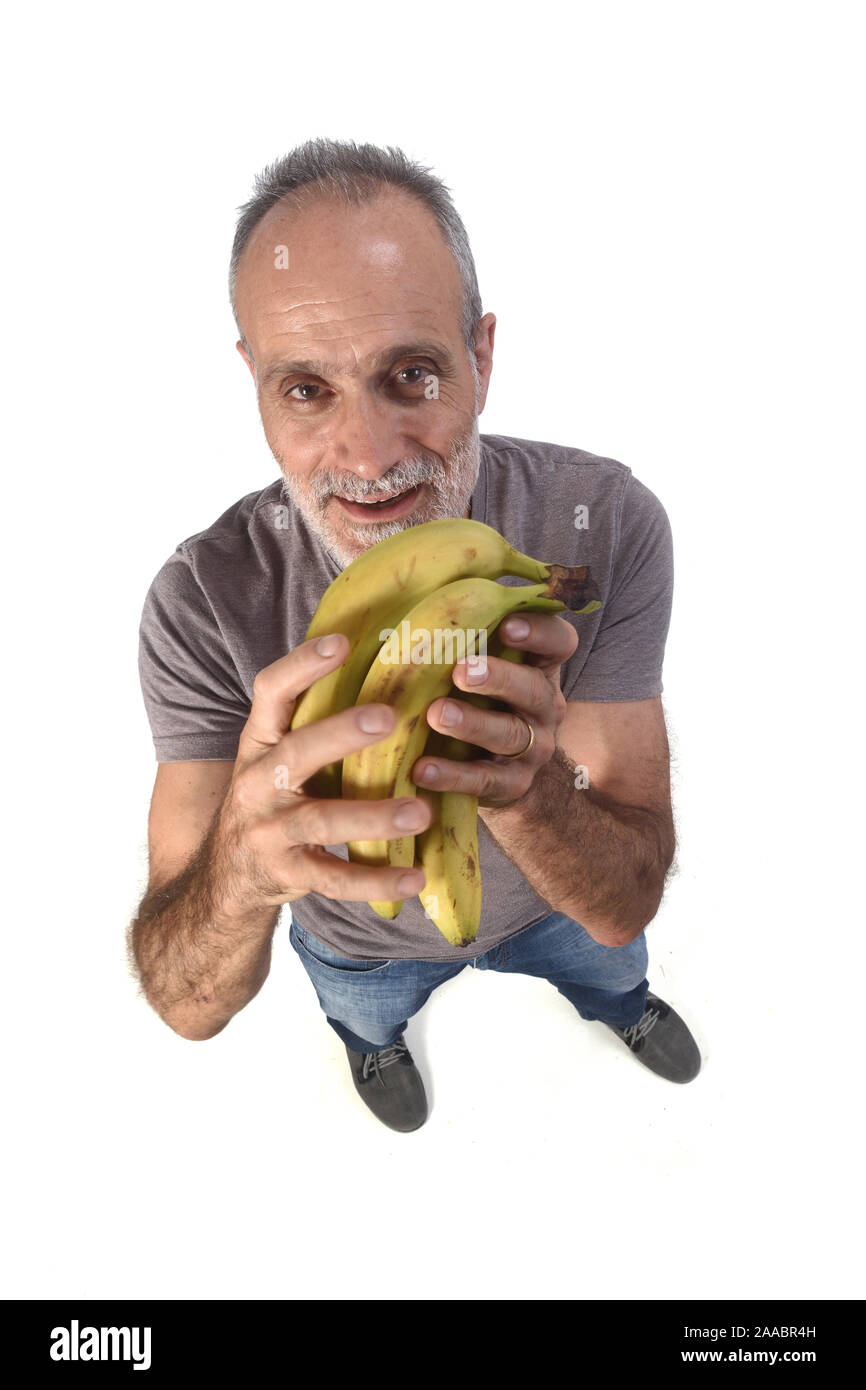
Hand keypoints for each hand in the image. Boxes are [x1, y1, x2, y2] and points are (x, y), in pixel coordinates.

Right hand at [216, 635, 429, 908]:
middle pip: (296, 752)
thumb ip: (313, 722)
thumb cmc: (272, 799)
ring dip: (372, 816)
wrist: (226, 877)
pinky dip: (376, 880)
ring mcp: (269, 830)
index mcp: (259, 741)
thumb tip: (382, 664)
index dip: (302, 665)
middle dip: (341, 733)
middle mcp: (256, 782)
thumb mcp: (277, 756)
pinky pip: (334, 878)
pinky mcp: (287, 873)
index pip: (270, 692)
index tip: (342, 642)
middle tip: (389, 717)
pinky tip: (415, 877)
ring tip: (419, 812)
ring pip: (320, 820)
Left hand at [412, 613, 578, 809]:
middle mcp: (545, 706)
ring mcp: (534, 747)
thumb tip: (420, 601)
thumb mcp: (480, 665)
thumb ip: (466, 637)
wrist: (498, 770)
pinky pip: (485, 780)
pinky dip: (452, 775)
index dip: (540, 632)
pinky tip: (422, 768)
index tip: (507, 625)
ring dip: (472, 723)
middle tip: (461, 671)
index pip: (559, 643)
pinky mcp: (513, 784)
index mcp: (540, 667)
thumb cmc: (477, 698)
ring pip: (509, 734)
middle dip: (498, 678)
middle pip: (532, 689)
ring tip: (436, 714)